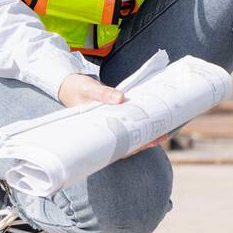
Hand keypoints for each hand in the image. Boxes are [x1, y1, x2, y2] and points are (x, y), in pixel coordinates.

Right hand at [57, 74, 171, 152]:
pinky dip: (139, 123)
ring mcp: (109, 126)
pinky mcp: (113, 118)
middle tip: (162, 136)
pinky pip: (128, 124)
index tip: (148, 144)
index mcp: (95, 130)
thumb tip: (121, 97)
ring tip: (163, 131)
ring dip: (145, 134)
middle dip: (145, 141)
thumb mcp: (88, 89)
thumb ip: (103, 93)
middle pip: (126, 143)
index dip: (133, 147)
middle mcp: (103, 132)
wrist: (68, 85)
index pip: (116, 146)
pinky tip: (153, 119)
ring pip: (129, 135)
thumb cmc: (76, 89)